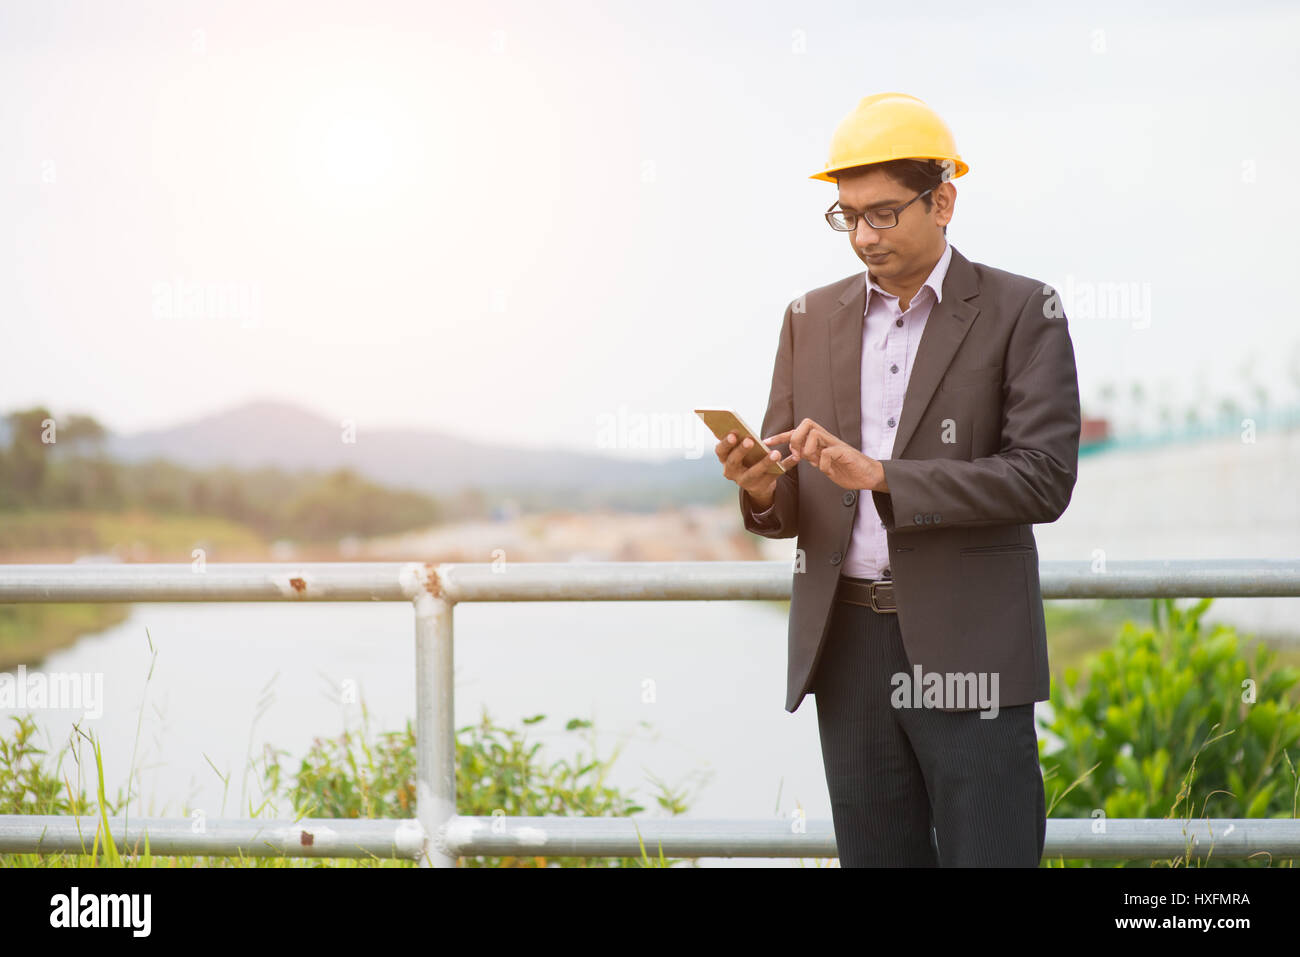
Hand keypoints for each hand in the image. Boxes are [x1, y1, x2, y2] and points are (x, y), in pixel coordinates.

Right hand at [715, 431, 798, 507]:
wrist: (757, 483)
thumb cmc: (747, 458)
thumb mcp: (740, 451)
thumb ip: (740, 440)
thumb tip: (742, 426)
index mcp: (725, 460)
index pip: (720, 451)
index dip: (725, 443)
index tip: (733, 434)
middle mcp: (732, 472)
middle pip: (734, 462)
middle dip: (741, 451)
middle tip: (750, 441)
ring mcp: (745, 482)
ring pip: (754, 473)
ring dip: (765, 463)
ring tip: (776, 453)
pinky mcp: (761, 487)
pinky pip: (774, 475)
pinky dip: (786, 465)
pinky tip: (795, 457)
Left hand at [763, 418, 888, 491]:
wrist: (869, 475)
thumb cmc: (847, 469)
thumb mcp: (824, 464)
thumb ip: (812, 458)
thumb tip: (797, 455)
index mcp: (820, 441)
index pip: (798, 432)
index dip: (781, 436)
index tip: (767, 442)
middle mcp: (827, 439)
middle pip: (806, 424)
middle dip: (796, 438)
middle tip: (797, 455)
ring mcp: (836, 444)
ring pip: (814, 434)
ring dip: (808, 450)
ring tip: (813, 462)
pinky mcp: (845, 452)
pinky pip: (827, 452)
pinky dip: (823, 463)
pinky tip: (827, 470)